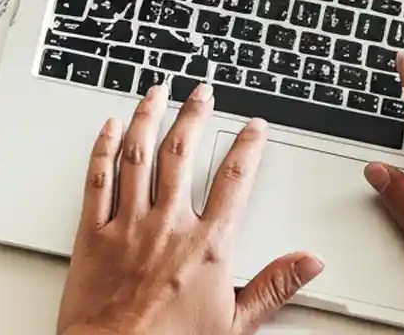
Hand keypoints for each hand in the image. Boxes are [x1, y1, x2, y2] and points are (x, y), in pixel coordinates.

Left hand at [57, 81, 324, 334]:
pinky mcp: (93, 234)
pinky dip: (104, 149)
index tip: (254, 127)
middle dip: (194, 115)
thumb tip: (309, 263)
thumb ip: (274, 287)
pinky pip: (98, 180)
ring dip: (148, 117)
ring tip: (156, 93)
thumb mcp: (235, 324)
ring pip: (139, 155)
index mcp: (207, 246)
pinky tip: (110, 129)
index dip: (248, 147)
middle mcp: (168, 225)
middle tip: (201, 92)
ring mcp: (128, 225)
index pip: (235, 180)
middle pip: (182, 153)